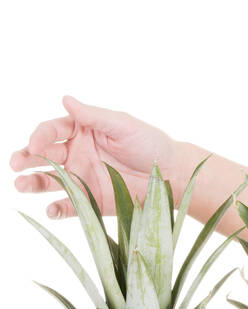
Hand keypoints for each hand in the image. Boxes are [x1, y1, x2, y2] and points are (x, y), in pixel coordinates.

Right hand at [9, 95, 180, 220]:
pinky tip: (50, 210)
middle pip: (43, 155)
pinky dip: (56, 209)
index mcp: (82, 131)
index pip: (53, 131)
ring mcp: (81, 178)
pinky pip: (67, 207)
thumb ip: (93, 116)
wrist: (171, 174)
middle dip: (26, 158)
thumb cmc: (150, 144)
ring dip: (32, 183)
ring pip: (48, 181)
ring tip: (21, 185)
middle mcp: (76, 154)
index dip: (40, 136)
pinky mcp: (89, 202)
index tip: (35, 143)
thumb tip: (66, 99)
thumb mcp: (123, 126)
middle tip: (15, 163)